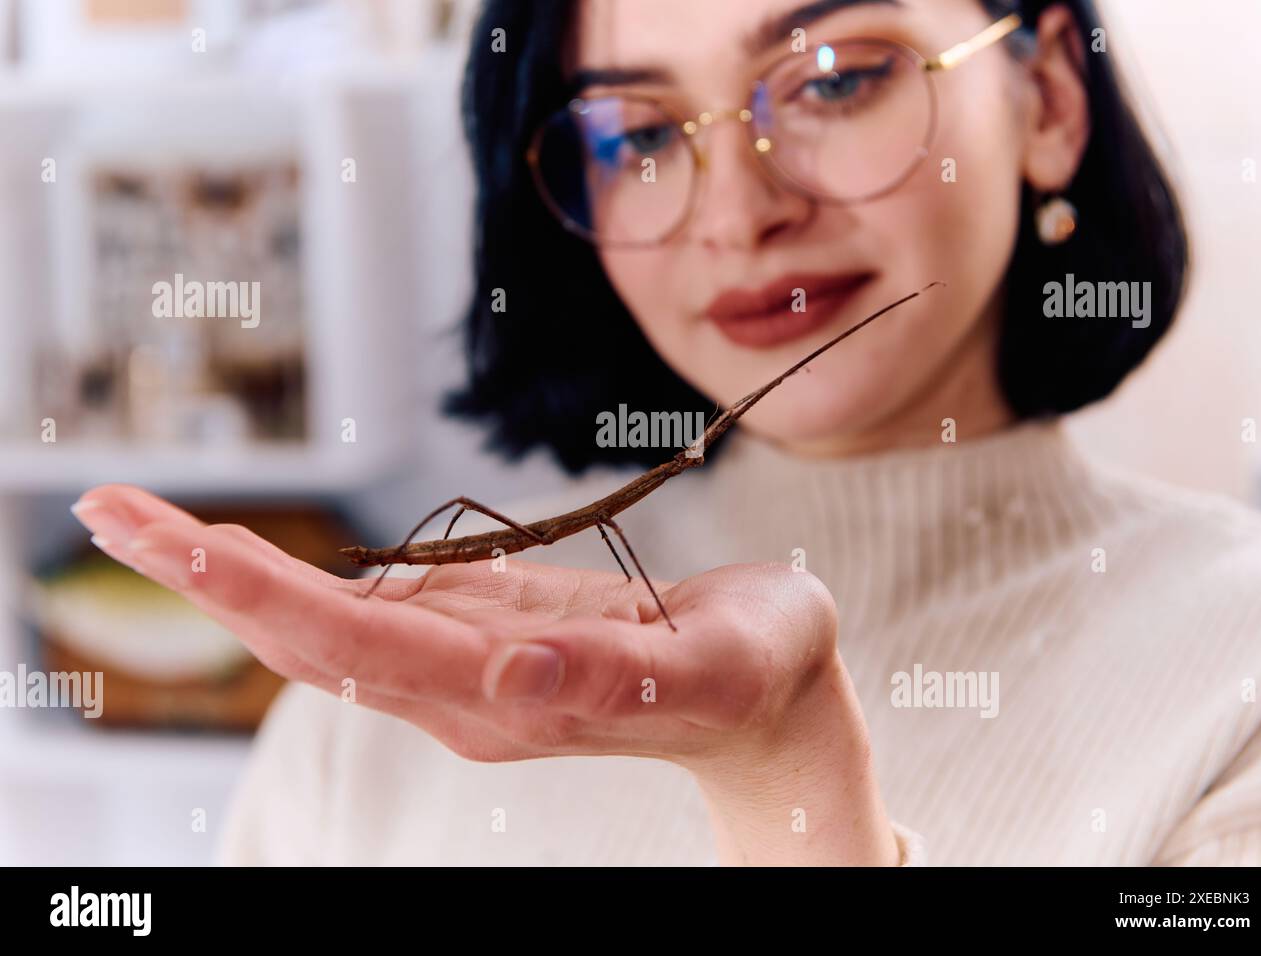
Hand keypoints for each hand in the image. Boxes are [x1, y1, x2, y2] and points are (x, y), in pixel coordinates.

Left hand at [73, 484, 898, 864]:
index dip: (263, 590)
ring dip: (231, 574)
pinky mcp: (484, 637)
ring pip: (325, 625)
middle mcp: (465, 692)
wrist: (767, 701)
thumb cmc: (754, 672)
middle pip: (310, 637)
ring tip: (140, 519)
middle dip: (207, 575)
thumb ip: (613, 675)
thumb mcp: (710, 667)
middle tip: (107, 509)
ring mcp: (467, 667)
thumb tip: (508, 672)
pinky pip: (369, 611)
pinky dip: (294, 578)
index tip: (176, 539)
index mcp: (509, 698)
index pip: (357, 644)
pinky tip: (242, 557)